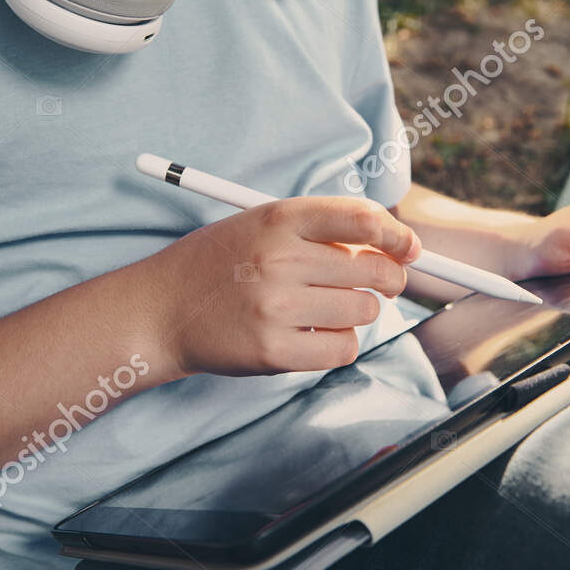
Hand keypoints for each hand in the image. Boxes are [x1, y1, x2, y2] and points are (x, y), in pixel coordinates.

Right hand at [148, 197, 420, 376]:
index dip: (397, 234)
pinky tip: (314, 333)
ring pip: (363, 311)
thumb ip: (319, 229)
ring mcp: (276, 308)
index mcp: (278, 219)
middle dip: (389, 278)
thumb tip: (391, 245)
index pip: (362, 219)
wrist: (160, 311)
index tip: (408, 248)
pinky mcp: (274, 351)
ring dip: (357, 311)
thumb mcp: (260, 224)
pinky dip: (339, 343)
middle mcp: (279, 260)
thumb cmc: (217, 264)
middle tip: (382, 283)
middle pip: (374, 269)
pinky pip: (343, 349)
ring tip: (326, 307)